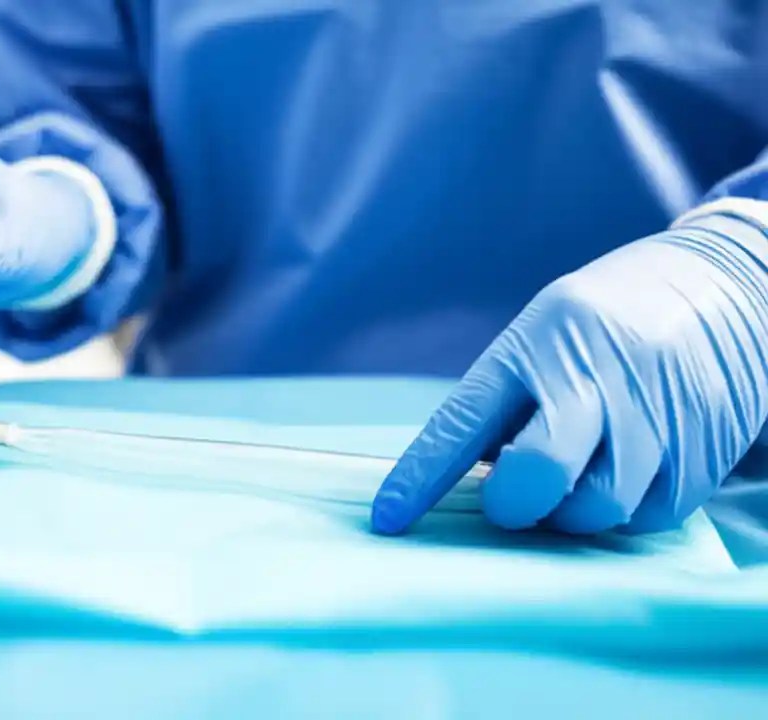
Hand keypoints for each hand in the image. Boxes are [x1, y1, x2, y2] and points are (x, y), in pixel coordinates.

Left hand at [372, 208, 767, 534]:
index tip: (387, 519)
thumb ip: (507, 400)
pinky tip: (627, 470)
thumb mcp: (546, 332)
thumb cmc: (606, 322)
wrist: (726, 285)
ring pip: (595, 510)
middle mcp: (598, 378)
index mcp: (539, 342)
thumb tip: (462, 480)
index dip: (421, 477)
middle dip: (516, 504)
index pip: (464, 421)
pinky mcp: (702, 454)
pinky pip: (646, 517)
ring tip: (578, 473)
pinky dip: (624, 509)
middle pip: (540, 474)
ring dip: (572, 512)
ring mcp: (656, 418)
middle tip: (515, 497)